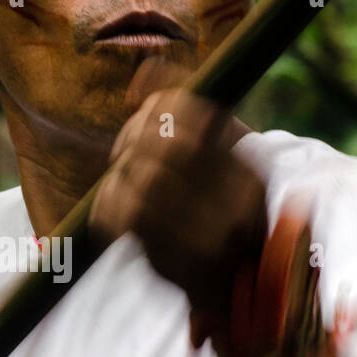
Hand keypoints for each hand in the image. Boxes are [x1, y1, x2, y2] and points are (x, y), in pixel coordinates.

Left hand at [88, 90, 267, 312]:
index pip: (195, 114)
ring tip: (121, 178)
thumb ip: (189, 112)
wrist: (239, 290)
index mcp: (249, 172)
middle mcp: (234, 204)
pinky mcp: (173, 264)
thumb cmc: (225, 211)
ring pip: (143, 180)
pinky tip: (114, 204)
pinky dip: (107, 203)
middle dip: (134, 139)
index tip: (146, 118)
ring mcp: (206, 238)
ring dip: (120, 173)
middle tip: (125, 152)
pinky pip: (121, 219)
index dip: (158, 108)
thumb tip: (146, 67)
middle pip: (166, 146)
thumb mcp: (225, 157)